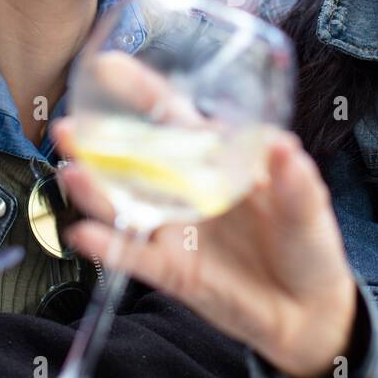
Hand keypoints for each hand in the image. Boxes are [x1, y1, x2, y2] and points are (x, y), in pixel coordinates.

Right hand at [55, 118, 358, 377]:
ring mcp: (175, 230)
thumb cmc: (306, 244)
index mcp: (215, 161)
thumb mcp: (309, 206)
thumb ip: (296, 181)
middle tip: (67, 128)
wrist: (309, 310)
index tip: (107, 66)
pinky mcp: (173, 271)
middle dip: (97, 143)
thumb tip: (284, 146)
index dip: (140, 91)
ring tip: (72, 174)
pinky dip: (110, 247)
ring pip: (125, 207)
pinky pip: (136, 257)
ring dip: (95, 191)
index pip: (172, 117)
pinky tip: (85, 235)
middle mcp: (185, 191)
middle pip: (133, 161)